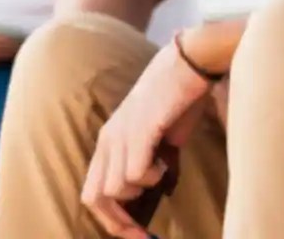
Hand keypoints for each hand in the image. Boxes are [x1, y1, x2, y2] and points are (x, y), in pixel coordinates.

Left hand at [82, 41, 212, 237]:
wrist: (191, 61)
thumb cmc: (180, 95)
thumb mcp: (159, 133)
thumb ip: (151, 158)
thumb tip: (155, 187)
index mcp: (109, 139)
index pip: (93, 192)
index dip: (113, 220)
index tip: (137, 235)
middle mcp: (108, 139)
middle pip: (95, 198)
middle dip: (120, 222)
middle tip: (144, 233)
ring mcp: (120, 135)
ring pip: (116, 189)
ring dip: (142, 188)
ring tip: (163, 168)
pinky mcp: (139, 131)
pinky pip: (134, 173)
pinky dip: (152, 176)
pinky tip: (167, 161)